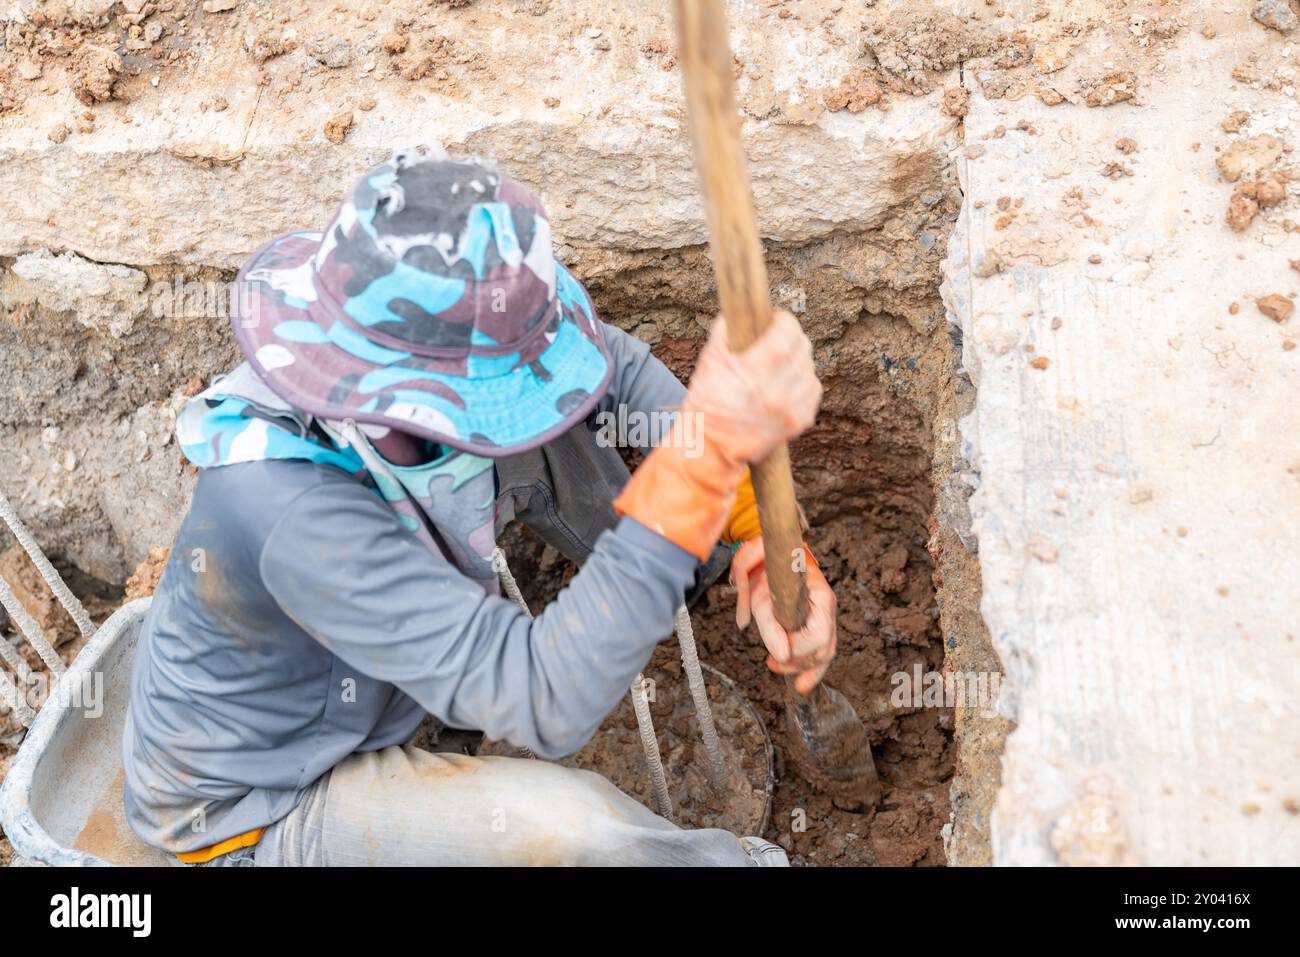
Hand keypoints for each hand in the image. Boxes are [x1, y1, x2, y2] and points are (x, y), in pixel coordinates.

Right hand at [614, 309, 821, 560]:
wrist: (711, 446)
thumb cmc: (707, 400)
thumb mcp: (710, 357)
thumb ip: (727, 327)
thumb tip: (742, 307)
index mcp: (757, 370)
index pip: (788, 329)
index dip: (782, 319)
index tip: (773, 319)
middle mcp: (780, 389)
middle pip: (802, 346)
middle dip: (790, 338)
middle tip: (775, 340)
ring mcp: (794, 408)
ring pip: (810, 368)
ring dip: (797, 362)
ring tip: (777, 368)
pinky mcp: (801, 421)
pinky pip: (813, 390)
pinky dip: (802, 384)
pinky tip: (784, 386)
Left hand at [731, 538, 835, 693]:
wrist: (769, 551)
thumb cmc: (765, 566)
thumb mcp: (760, 594)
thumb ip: (768, 624)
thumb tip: (780, 655)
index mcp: (820, 595)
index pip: (819, 636)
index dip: (798, 650)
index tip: (774, 653)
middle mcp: (827, 607)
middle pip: (824, 649)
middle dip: (798, 663)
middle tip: (770, 662)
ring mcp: (824, 614)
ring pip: (824, 653)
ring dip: (801, 667)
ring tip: (774, 667)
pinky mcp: (816, 621)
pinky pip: (819, 649)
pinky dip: (810, 669)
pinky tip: (801, 685)